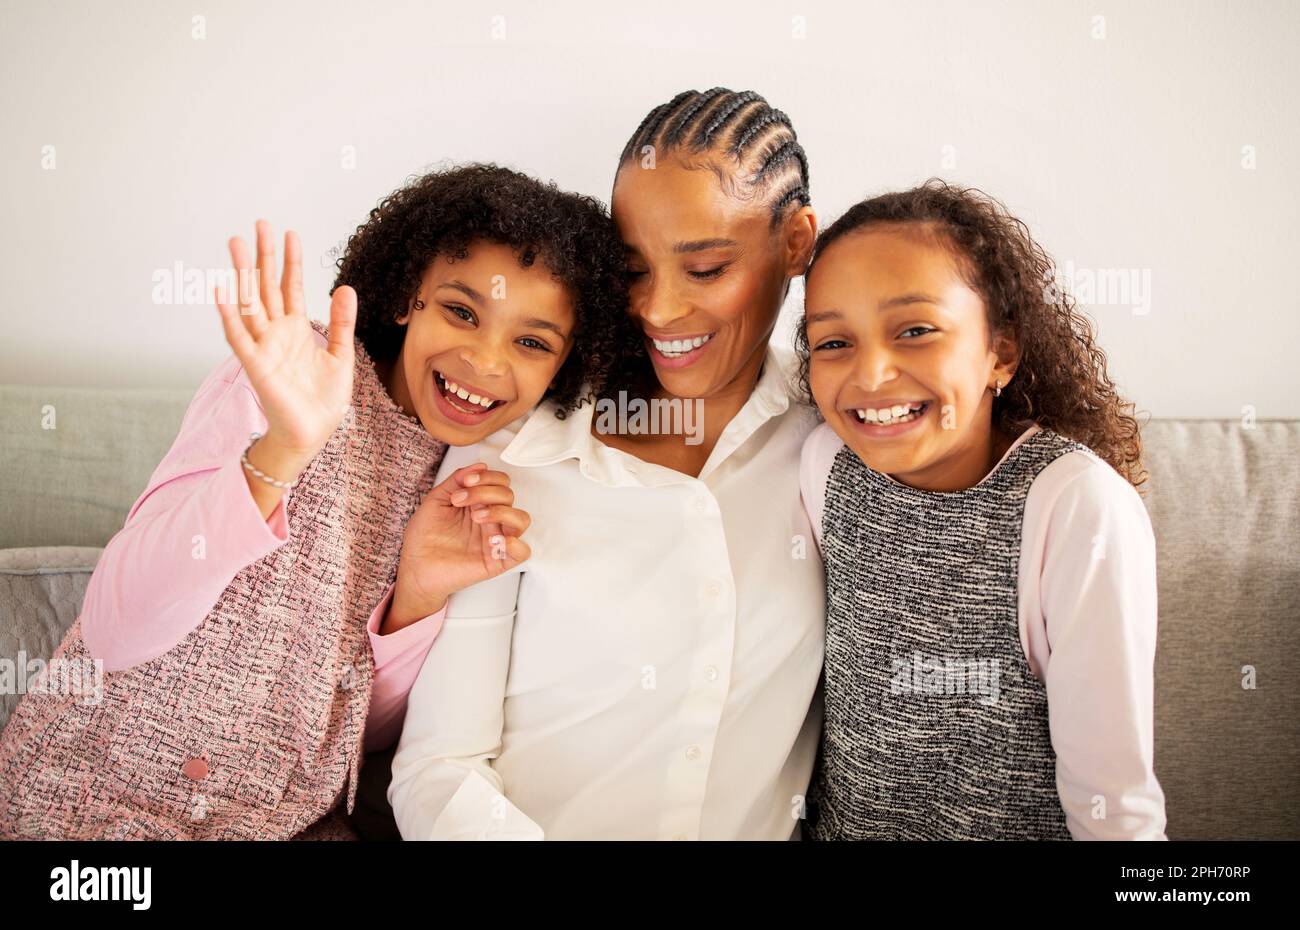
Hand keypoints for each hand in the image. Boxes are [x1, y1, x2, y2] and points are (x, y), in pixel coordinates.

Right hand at [215, 219, 356, 468]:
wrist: (313, 432)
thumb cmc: (323, 399)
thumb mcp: (340, 354)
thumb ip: (341, 322)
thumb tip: (345, 287)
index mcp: (296, 329)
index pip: (290, 287)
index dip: (290, 261)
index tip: (290, 233)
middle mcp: (276, 333)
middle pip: (265, 287)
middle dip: (262, 256)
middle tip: (259, 225)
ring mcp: (263, 347)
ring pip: (248, 303)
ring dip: (240, 274)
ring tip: (234, 243)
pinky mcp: (255, 366)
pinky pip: (238, 337)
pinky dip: (229, 314)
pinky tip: (221, 290)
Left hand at [384, 463, 531, 632]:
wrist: (414, 566)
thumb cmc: (423, 536)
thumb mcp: (436, 500)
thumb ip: (456, 480)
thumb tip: (480, 465)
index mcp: (479, 504)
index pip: (500, 482)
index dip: (487, 477)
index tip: (466, 482)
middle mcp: (491, 520)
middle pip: (509, 496)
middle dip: (485, 492)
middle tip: (459, 500)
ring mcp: (495, 539)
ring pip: (521, 519)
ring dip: (501, 512)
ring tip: (476, 517)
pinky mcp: (496, 561)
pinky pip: (522, 551)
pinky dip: (516, 543)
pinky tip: (495, 540)